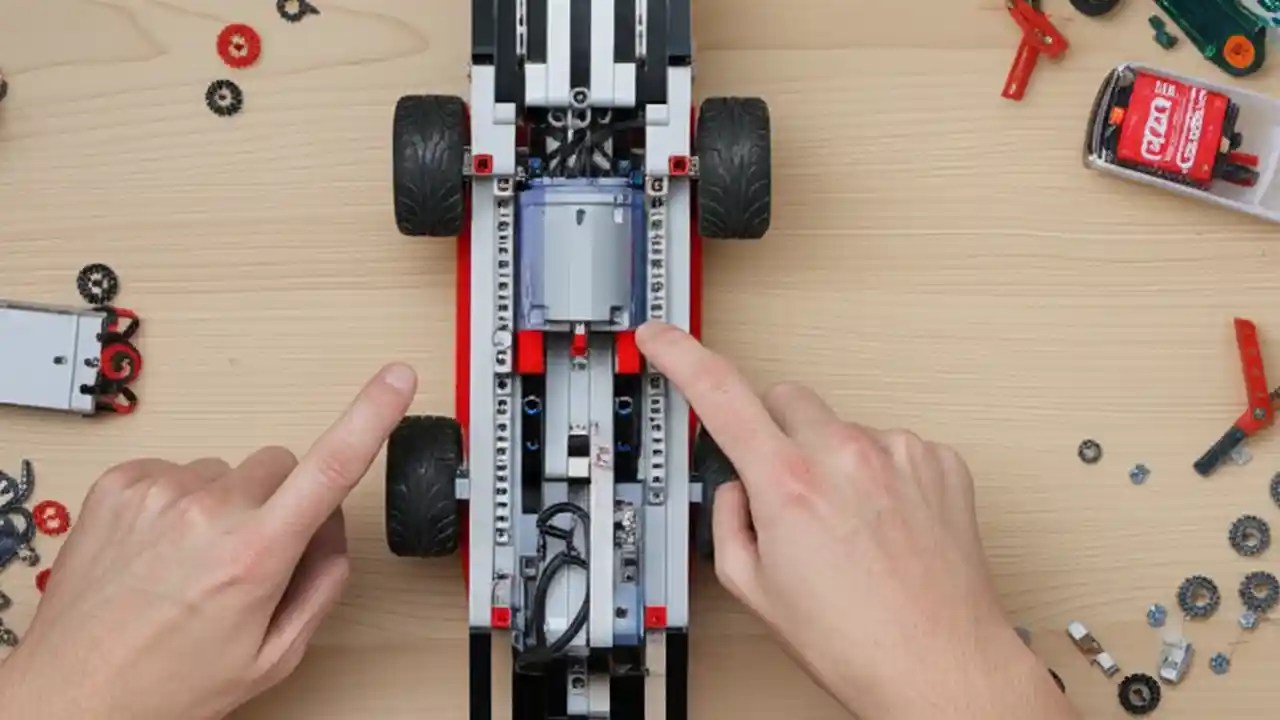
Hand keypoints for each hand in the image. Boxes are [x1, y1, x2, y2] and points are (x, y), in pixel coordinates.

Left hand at [0, 364, 417, 719]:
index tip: (397, 379)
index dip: (372, 416)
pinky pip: (177, 471)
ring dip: (223, 504)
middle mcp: (207, 512)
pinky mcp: (120, 483)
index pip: (331, 468)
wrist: (72, 694)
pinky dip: (178, 503)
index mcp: (256, 556)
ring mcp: (158, 491)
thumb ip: (323, 584)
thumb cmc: (168, 684)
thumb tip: (333, 527)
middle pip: (280, 466)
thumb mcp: (273, 655)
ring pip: (227, 471)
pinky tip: (160, 549)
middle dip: (280, 501)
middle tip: (252, 556)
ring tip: (191, 562)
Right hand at [637, 323, 1075, 719]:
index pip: (719, 393)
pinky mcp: (940, 460)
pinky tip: (886, 523)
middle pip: (783, 398)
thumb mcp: (755, 589)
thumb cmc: (856, 641)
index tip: (662, 337)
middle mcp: (845, 455)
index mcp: (789, 485)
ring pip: (840, 425)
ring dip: (831, 458)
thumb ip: (727, 520)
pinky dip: (879, 473)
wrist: (941, 665)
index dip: (681, 354)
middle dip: (771, 431)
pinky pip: (891, 445)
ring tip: (849, 525)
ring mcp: (899, 453)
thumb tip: (734, 490)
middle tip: (783, 488)